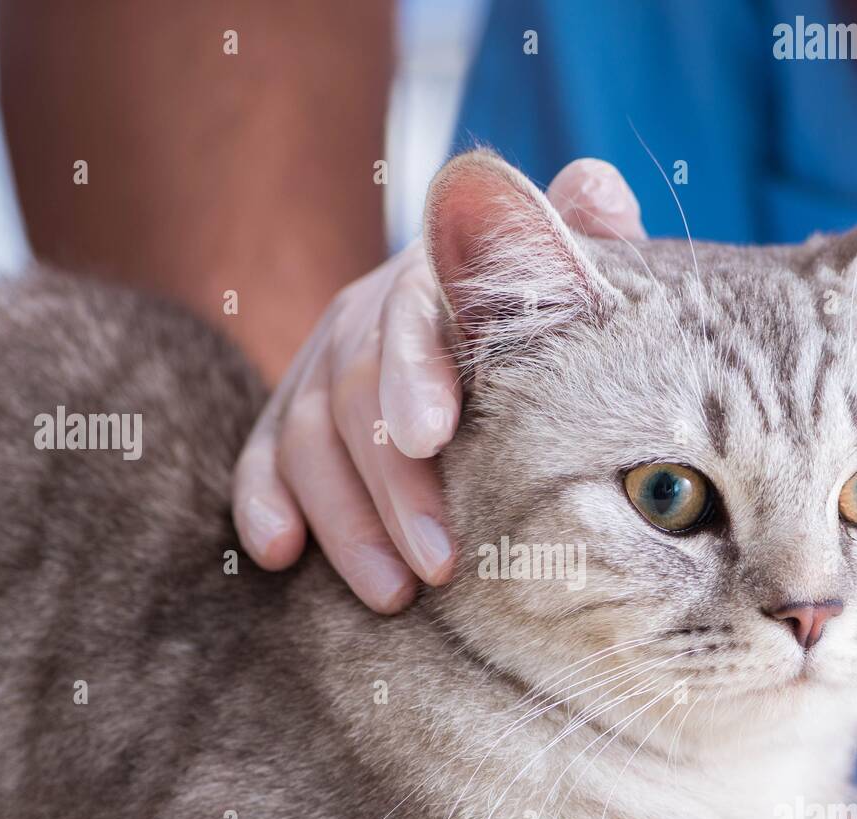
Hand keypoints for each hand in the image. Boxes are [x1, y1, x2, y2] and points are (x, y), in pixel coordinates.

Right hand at [231, 158, 645, 611]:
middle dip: (391, 485)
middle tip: (437, 564)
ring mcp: (320, 373)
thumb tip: (596, 188)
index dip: (415, 372)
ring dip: (343, 520)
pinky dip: (261, 503)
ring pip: (305, 439)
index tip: (432, 437)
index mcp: (436, 282)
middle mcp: (367, 319)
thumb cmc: (544, 330)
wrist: (479, 346)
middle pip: (355, 391)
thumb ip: (582, 246)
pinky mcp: (289, 428)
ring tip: (389, 593)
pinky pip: (260, 460)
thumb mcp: (570, 285)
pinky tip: (275, 554)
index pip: (414, 315)